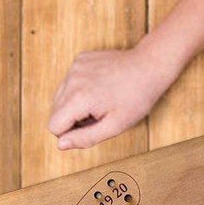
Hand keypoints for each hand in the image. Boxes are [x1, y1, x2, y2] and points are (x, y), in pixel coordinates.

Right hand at [48, 38, 180, 149]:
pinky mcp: (79, 59)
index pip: (53, 126)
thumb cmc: (137, 98)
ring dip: (74, 104)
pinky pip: (68, 82)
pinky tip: (99, 87)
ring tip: (99, 101)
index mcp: (79, 98)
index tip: (90, 127)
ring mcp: (75, 67)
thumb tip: (60, 144)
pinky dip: (79, 89)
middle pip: (54, 112)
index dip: (70, 133)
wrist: (150, 66)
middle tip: (98, 114)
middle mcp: (72, 80)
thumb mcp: (114, 127)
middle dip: (72, 118)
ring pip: (59, 97)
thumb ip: (84, 138)